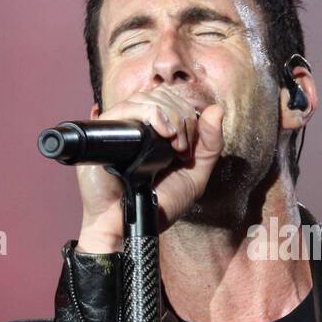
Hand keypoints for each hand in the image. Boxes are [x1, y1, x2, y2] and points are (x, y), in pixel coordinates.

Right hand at [75, 88, 224, 252]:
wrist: (130, 226)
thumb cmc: (158, 205)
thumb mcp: (195, 176)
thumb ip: (210, 145)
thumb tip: (217, 109)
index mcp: (157, 132)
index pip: (175, 101)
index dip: (188, 115)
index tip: (188, 147)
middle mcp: (138, 125)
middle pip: (162, 95)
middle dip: (181, 116)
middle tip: (182, 148)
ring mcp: (120, 127)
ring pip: (147, 98)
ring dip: (169, 116)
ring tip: (173, 145)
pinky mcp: (104, 131)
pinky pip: (126, 107)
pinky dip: (150, 113)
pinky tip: (161, 132)